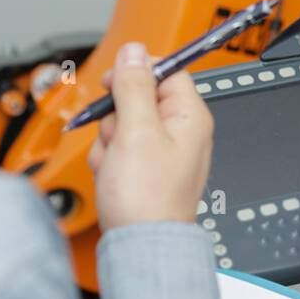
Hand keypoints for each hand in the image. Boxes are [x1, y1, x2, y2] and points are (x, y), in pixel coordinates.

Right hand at [88, 43, 213, 231]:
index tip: (115, 81)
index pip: (166, 71)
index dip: (137, 72)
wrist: (140, 246)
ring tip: (118, 165)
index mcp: (190, 116)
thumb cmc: (148, 199)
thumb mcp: (136, 132)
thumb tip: (134, 51)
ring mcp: (162, 151)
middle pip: (137, 97)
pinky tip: (115, 176)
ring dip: (110, 142)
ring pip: (122, 123)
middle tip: (120, 139)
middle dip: (117, 117)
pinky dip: (109, 160)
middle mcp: (181, 131)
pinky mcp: (144, 168)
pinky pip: (118, 148)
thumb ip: (134, 87)